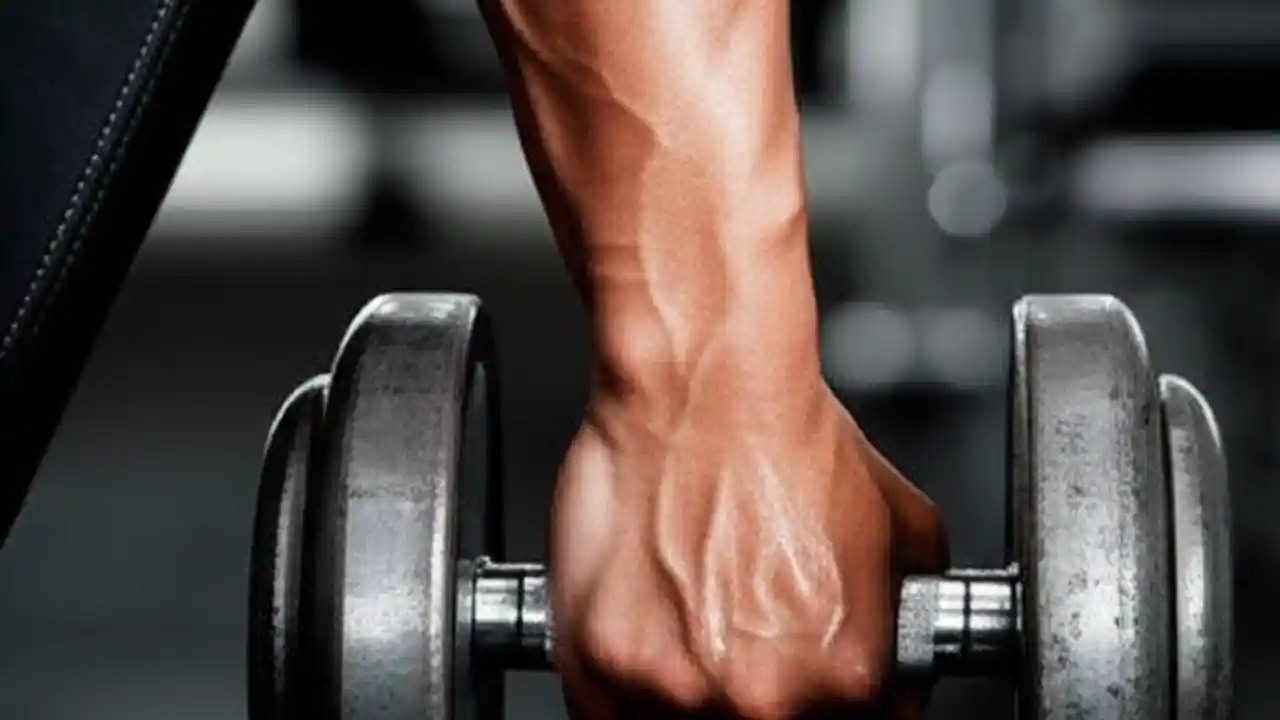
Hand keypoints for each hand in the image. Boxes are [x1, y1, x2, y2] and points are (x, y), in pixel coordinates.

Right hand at [549, 373, 947, 718]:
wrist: (703, 383)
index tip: (798, 694)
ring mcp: (673, 687)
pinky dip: (624, 693)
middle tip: (736, 649)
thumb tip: (903, 672)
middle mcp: (763, 697)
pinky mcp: (599, 662)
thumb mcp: (904, 530)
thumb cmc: (788, 440)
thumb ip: (908, 623)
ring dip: (685, 700)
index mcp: (846, 678)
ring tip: (688, 634)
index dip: (823, 711)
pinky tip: (646, 636)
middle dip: (754, 704)